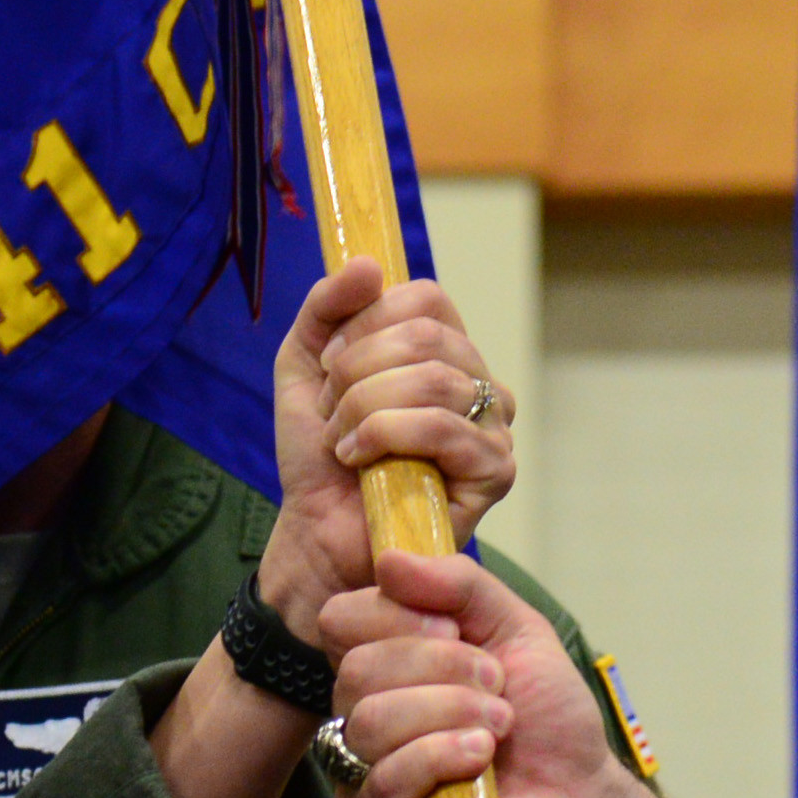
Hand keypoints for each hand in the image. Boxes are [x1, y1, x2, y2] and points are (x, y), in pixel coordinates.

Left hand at [258, 261, 517, 646]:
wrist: (317, 532)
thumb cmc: (321, 454)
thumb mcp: (304, 365)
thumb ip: (325, 308)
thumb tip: (371, 265)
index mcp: (446, 351)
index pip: (426, 299)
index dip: (367, 323)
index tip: (329, 365)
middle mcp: (479, 382)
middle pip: (427, 336)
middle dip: (357, 373)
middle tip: (331, 412)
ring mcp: (493, 427)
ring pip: (433, 380)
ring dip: (364, 407)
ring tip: (342, 441)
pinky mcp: (494, 472)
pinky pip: (442, 428)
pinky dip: (385, 435)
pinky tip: (358, 459)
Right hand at [323, 550, 707, 797]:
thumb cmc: (547, 720)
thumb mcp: (516, 629)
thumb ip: (460, 585)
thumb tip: (389, 559)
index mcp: (384, 666)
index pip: (341, 620)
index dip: (399, 617)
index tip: (459, 632)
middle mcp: (361, 718)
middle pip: (356, 670)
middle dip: (440, 670)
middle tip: (497, 688)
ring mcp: (360, 780)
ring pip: (367, 722)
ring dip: (449, 715)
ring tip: (498, 729)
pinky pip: (379, 785)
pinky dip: (436, 761)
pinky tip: (478, 762)